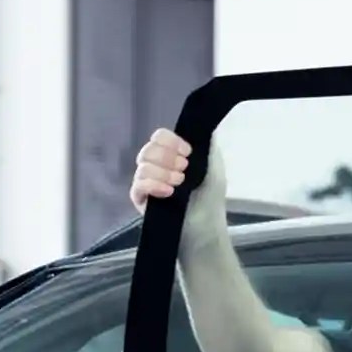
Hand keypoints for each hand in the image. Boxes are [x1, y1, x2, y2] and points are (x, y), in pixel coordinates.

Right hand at [131, 127, 227, 249]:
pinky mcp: (140, 200)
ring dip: (164, 172)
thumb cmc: (210, 198)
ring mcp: (146, 183)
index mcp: (170, 155)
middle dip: (168, 157)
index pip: (159, 137)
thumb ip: (207, 143)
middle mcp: (155, 166)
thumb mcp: (214, 166)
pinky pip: (137, 185)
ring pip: (142, 166)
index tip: (188, 152)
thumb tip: (201, 123)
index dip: (171, 141)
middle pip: (148, 149)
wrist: (206, 228)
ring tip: (180, 183)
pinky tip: (168, 192)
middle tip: (185, 169)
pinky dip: (153, 185)